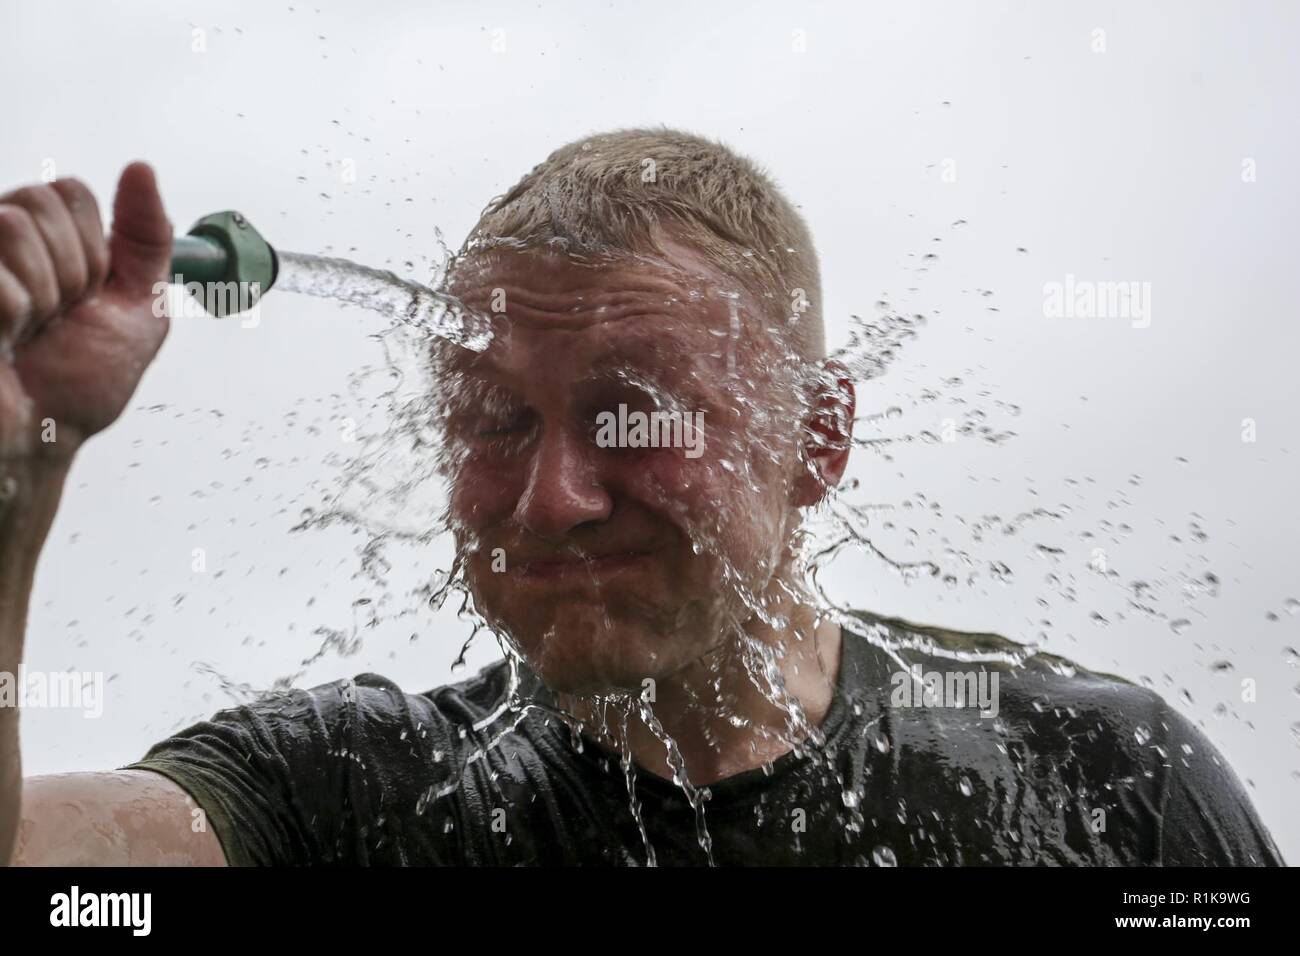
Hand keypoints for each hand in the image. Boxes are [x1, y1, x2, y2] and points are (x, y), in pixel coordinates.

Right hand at [0, 162, 170, 459]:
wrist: (38, 441)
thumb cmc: (75, 386)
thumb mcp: (138, 308)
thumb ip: (145, 239)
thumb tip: (141, 171)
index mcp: (34, 242)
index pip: (69, 192)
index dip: (94, 248)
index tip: (89, 294)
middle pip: (41, 202)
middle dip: (72, 270)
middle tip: (57, 317)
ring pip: (13, 224)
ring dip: (44, 293)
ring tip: (29, 331)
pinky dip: (14, 314)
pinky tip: (4, 342)